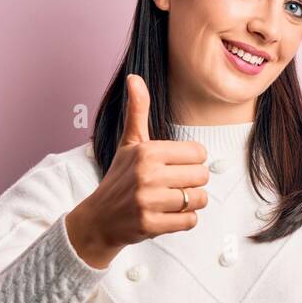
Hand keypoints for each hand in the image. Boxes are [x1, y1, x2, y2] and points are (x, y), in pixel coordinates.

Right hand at [66, 73, 208, 267]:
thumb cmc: (120, 178)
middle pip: (202, 176)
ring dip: (190, 203)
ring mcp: (148, 201)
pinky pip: (190, 221)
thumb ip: (137, 110)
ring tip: (170, 200)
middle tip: (172, 185)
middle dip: (192, 183)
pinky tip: (167, 215)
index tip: (173, 166)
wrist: (99, 219)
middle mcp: (148, 174)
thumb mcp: (129, 143)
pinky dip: (184, 220)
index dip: (190, 161)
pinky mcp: (151, 225)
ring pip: (199, 199)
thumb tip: (134, 77)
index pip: (199, 153)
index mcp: (148, 151)